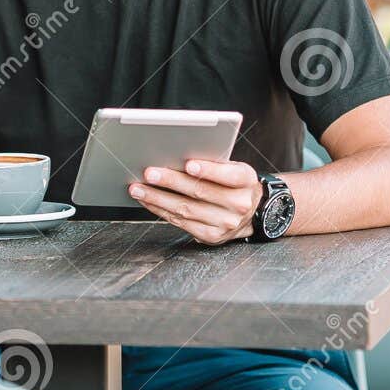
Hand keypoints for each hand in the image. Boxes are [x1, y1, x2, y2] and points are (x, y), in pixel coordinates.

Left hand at [130, 159, 261, 245]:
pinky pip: (181, 222)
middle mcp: (239, 204)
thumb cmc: (234, 183)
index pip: (228, 176)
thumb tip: (177, 153)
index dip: (209, 170)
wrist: (251, 212)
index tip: (189, 164)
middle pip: (200, 192)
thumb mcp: (234, 168)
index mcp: (246, 182)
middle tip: (149, 173)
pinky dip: (160, 210)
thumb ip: (214, 162)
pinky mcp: (211, 236)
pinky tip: (147, 201)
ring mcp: (225, 223)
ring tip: (138, 188)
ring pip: (186, 209)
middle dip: (171, 181)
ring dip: (158, 198)